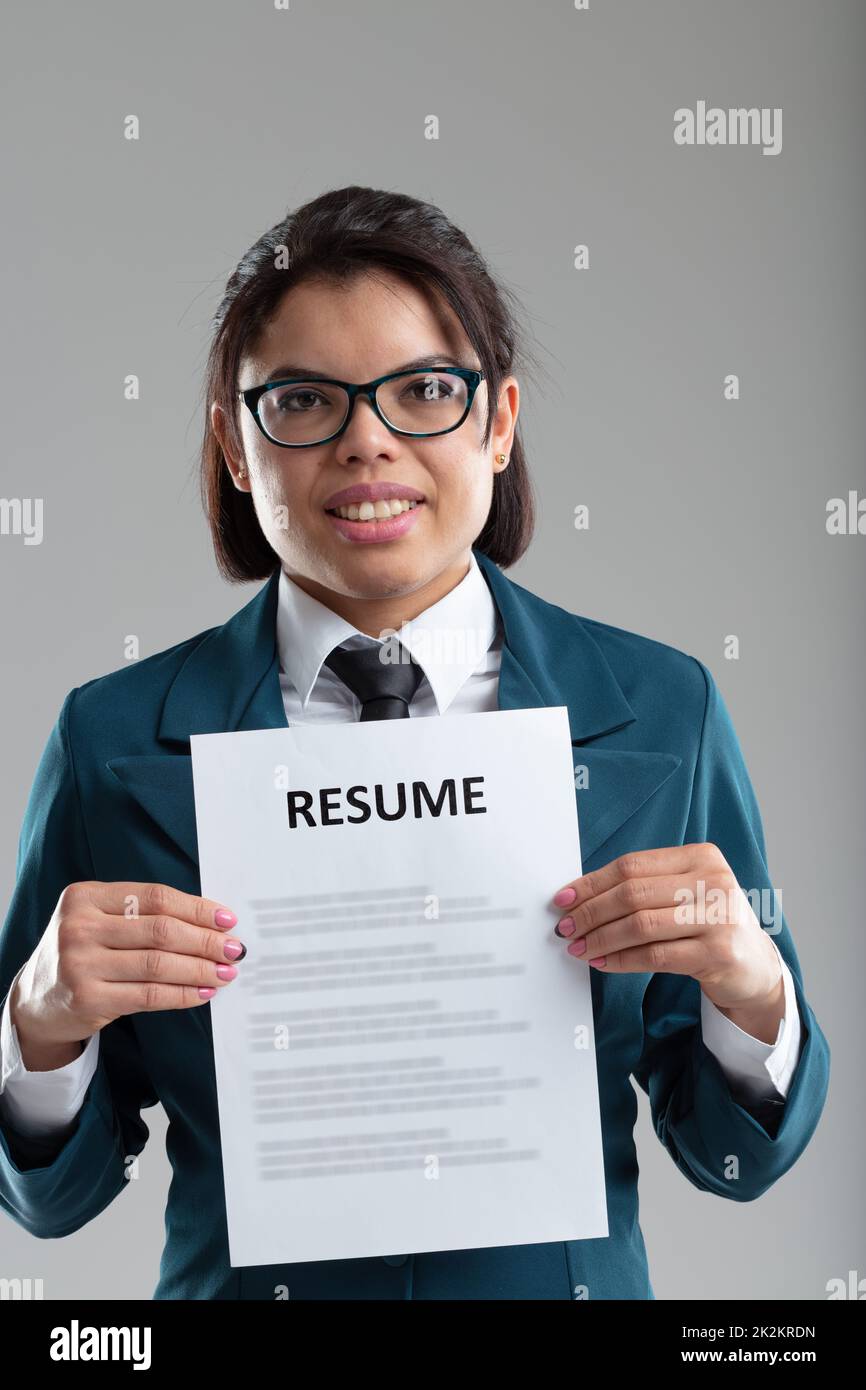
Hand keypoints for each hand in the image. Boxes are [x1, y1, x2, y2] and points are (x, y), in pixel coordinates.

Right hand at [10, 881, 244, 1067]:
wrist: (36, 999)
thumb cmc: (81, 952)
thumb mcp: (99, 920)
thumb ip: (142, 915)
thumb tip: (210, 922)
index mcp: (85, 896)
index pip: (155, 898)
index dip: (197, 908)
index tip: (226, 919)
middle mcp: (79, 927)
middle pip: (161, 931)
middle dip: (205, 940)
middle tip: (233, 949)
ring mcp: (81, 964)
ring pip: (159, 965)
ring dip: (200, 969)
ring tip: (225, 972)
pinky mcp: (88, 999)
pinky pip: (149, 995)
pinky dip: (182, 994)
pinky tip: (201, 992)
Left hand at [551, 844, 783, 1040]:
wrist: (755, 964)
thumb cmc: (709, 923)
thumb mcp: (685, 892)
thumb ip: (644, 887)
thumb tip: (579, 896)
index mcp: (701, 857)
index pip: (632, 866)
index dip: (592, 883)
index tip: (564, 899)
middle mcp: (713, 882)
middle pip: (633, 893)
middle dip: (591, 912)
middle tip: (566, 927)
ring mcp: (718, 918)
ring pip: (640, 925)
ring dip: (601, 938)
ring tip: (579, 947)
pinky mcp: (717, 954)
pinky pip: (655, 956)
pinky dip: (621, 960)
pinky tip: (603, 962)